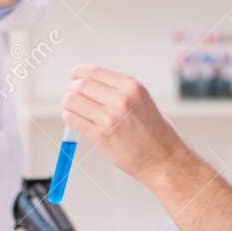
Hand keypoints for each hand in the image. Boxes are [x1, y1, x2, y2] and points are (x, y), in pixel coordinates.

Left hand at [61, 66, 188, 187]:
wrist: (163, 159)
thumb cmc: (155, 132)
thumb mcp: (142, 100)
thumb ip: (117, 90)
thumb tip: (88, 84)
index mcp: (131, 86)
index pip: (93, 71)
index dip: (78, 73)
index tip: (73, 77)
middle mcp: (120, 99)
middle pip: (80, 85)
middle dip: (72, 89)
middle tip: (72, 95)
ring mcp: (109, 118)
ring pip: (72, 101)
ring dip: (68, 103)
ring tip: (72, 108)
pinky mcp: (101, 136)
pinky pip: (73, 120)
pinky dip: (69, 117)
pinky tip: (75, 120)